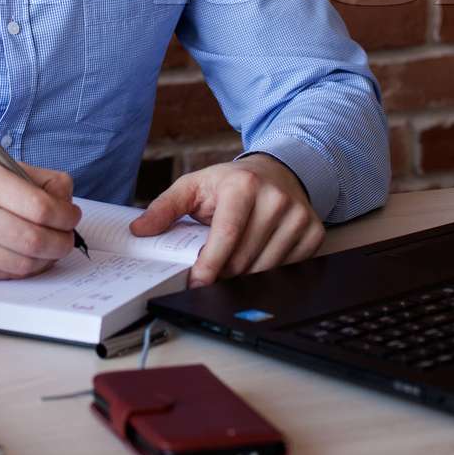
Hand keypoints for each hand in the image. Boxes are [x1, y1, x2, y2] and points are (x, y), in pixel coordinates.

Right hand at [0, 155, 82, 278]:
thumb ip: (33, 178)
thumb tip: (67, 199)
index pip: (39, 206)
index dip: (65, 216)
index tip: (71, 216)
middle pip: (34, 238)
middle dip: (61, 242)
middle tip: (66, 237)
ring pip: (22, 262)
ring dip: (47, 260)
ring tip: (50, 249)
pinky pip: (5, 274)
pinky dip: (26, 270)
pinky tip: (30, 258)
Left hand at [130, 154, 323, 286]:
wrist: (276, 172)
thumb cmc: (231, 183)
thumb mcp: (194, 186)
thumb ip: (164, 207)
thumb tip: (140, 229)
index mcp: (243, 185)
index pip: (226, 236)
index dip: (210, 265)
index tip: (197, 283)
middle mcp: (276, 199)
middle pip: (244, 259)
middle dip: (223, 272)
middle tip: (212, 268)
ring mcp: (298, 216)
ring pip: (265, 269)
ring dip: (244, 275)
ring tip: (234, 260)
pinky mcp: (313, 232)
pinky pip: (287, 269)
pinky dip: (268, 272)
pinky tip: (258, 256)